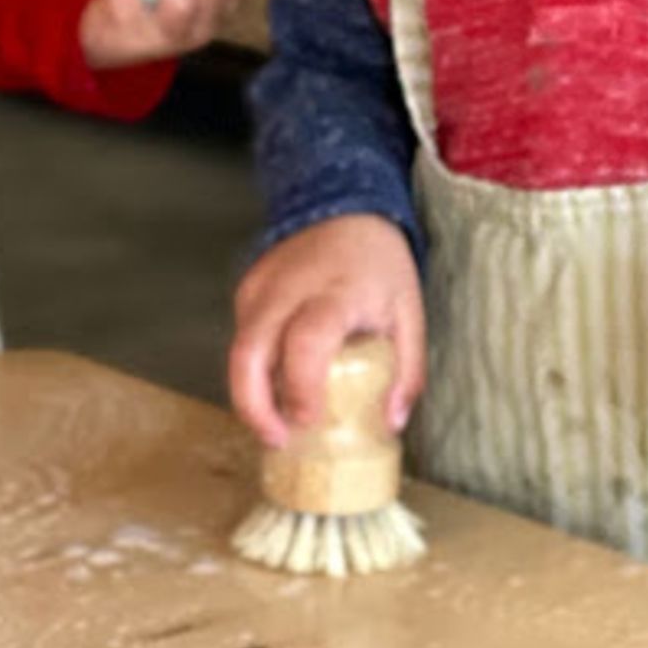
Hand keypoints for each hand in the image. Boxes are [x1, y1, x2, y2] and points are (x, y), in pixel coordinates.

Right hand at [229, 214, 424, 447]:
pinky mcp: (246, 291)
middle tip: (277, 439)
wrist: (345, 208)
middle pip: (248, 353)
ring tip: (278, 421)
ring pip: (238, 351)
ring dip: (252, 393)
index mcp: (336, 293)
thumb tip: (391, 423)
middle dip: (254, 405)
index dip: (300, 387)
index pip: (306, 342)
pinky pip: (242, 339)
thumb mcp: (409, 313)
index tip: (307, 420)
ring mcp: (260, 288)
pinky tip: (277, 384)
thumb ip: (407, 371)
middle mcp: (287, 289)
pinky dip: (254, 369)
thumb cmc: (380, 265)